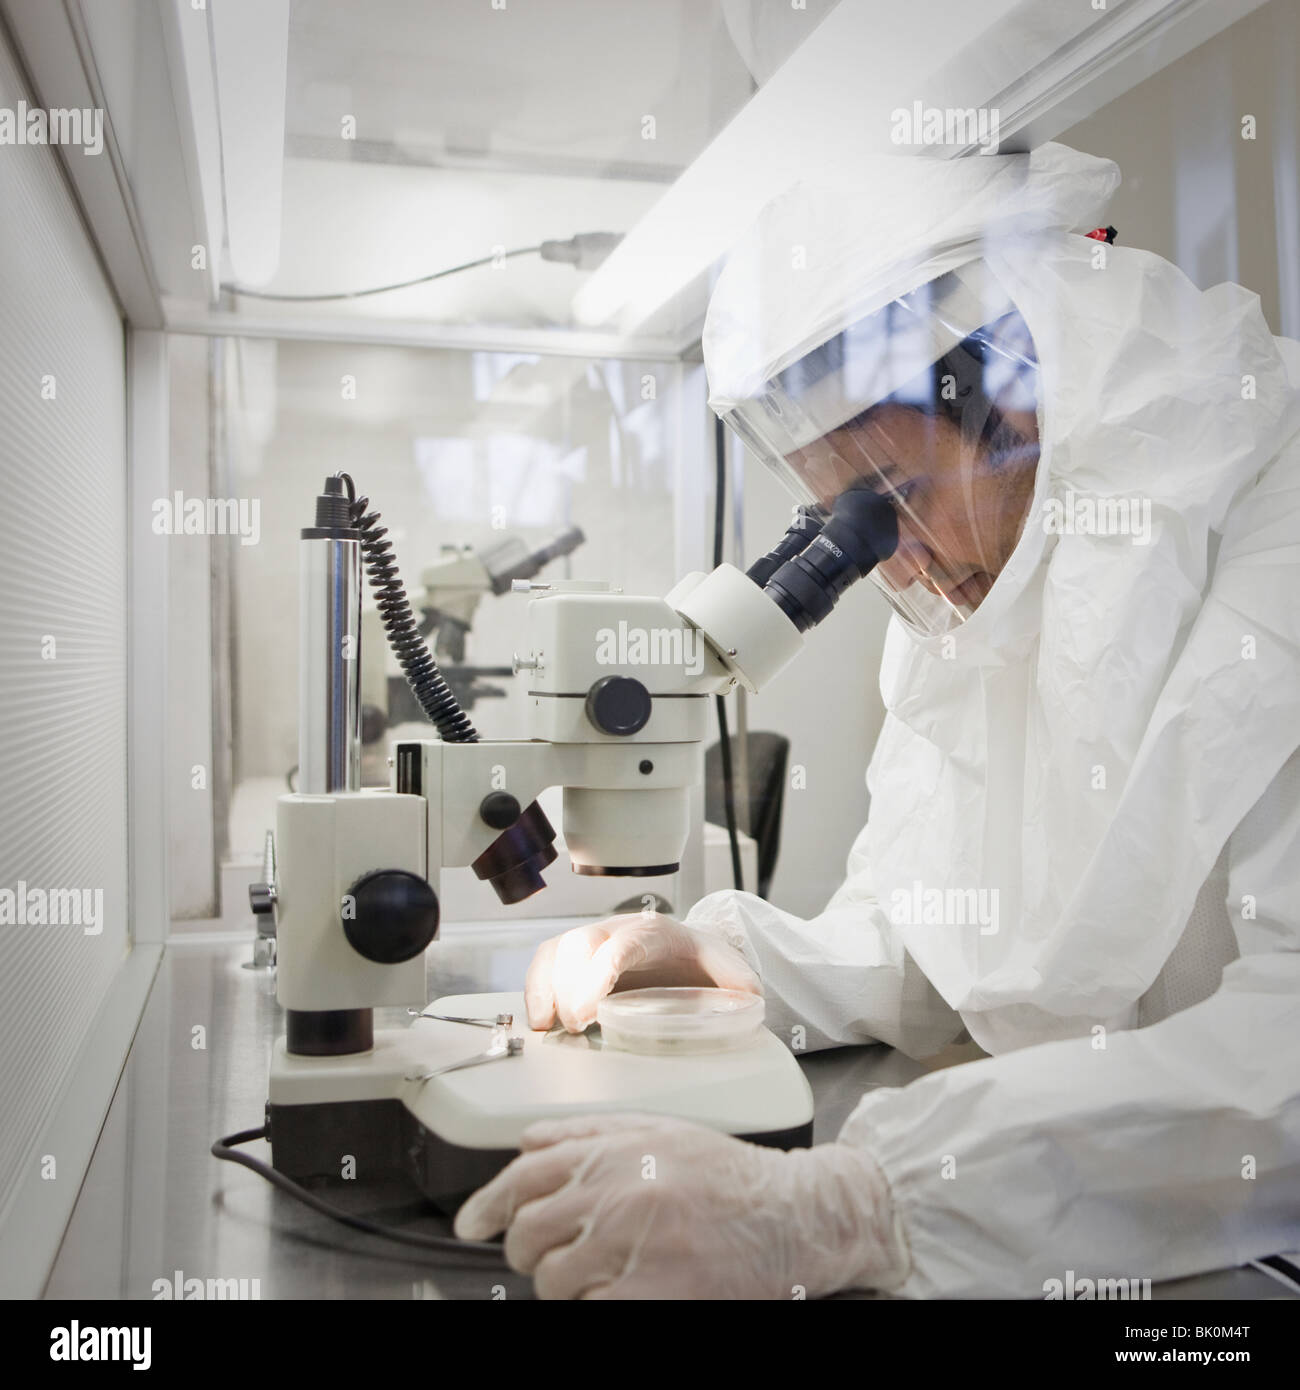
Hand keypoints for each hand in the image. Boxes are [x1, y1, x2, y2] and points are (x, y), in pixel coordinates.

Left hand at [454, 1113, 908, 1299]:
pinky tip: (615, 1292)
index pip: (525, 1174)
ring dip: (565, 1285)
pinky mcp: (655, 1292)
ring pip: (553, 1281)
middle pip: (529, 1232)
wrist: (793, 1214)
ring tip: (599, 1275)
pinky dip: (592, 1305)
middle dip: (531, 1251)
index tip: (471, 1224)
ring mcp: (635, 1243)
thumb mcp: (658, 1130)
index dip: (489, 1204)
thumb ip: (588, 1133)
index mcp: (615, 1148)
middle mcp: (618, 1190)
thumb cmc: (727, 1175)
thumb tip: (526, 1140)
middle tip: (555, 1255)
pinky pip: (588, 1309)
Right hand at [524, 912, 760, 1031]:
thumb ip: (737, 978)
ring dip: (546, 987)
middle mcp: (615, 929)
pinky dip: (536, 988)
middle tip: (576, 1026)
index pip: (621, 945)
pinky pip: (544, 962)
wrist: (681, 946)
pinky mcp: (573, 955)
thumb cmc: (696, 958)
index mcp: (653, 932)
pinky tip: (540, 1020)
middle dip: (571, 986)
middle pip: (581, 945)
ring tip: (548, 1026)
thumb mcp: (722, 964)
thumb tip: (750, 998)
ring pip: (556, 951)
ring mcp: (591, 940)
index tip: (593, 1009)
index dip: (601, 974)